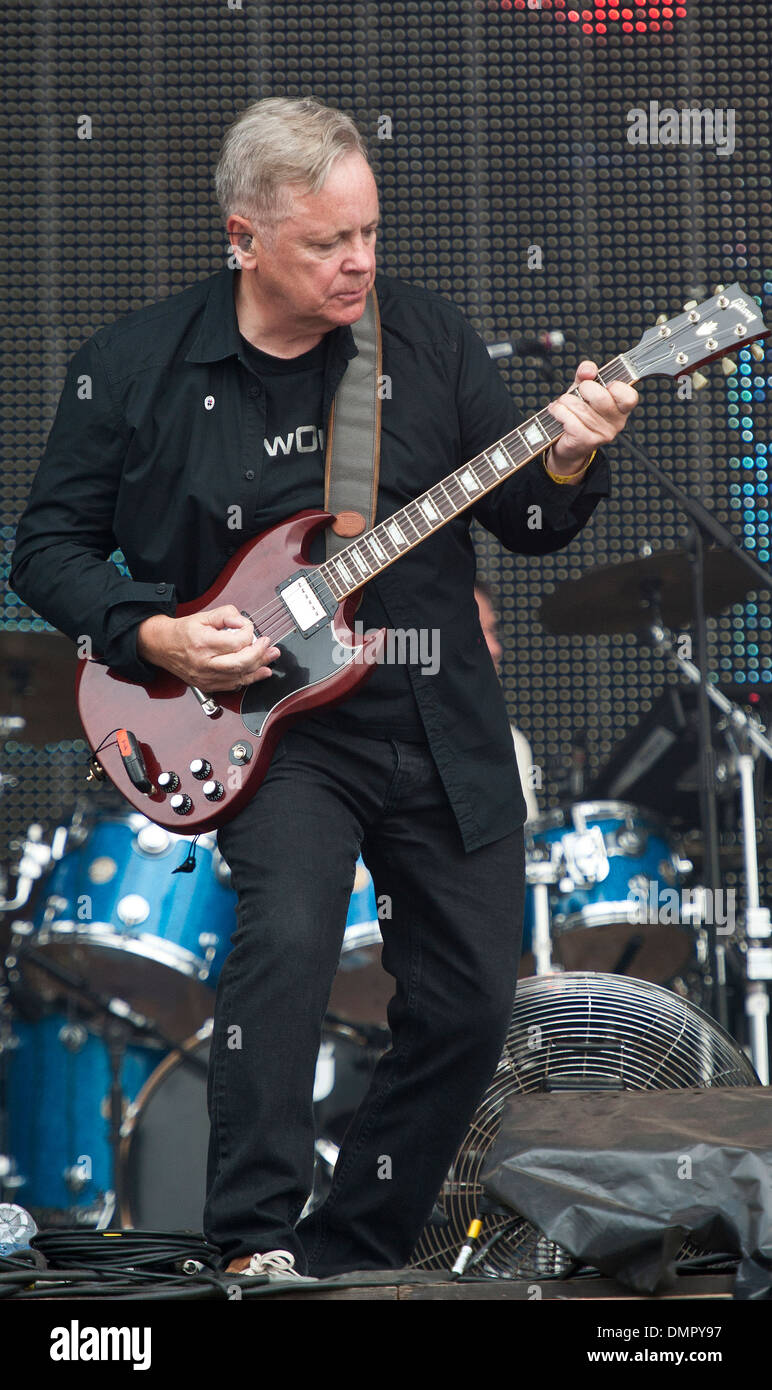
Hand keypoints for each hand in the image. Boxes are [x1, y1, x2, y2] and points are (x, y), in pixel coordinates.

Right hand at [137, 605, 280, 689]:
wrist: (161, 646)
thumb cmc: (182, 632)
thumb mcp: (203, 616)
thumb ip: (226, 615)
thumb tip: (243, 622)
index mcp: (202, 643)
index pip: (236, 642)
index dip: (249, 634)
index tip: (250, 628)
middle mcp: (204, 663)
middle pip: (240, 663)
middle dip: (259, 654)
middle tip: (268, 645)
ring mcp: (205, 677)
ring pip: (239, 677)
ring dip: (259, 668)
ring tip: (270, 658)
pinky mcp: (207, 686)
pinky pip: (232, 686)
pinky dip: (248, 679)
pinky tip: (259, 672)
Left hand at [546, 360, 638, 474]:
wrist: (568, 444)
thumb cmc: (579, 414)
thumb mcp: (584, 390)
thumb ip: (587, 374)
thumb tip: (588, 370)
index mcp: (622, 409)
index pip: (629, 396)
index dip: (615, 386)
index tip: (603, 385)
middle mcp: (616, 423)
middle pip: (601, 397)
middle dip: (583, 389)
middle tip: (578, 394)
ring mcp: (603, 434)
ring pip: (580, 408)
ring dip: (566, 401)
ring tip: (563, 404)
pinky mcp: (586, 441)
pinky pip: (570, 420)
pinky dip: (558, 411)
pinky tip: (558, 412)